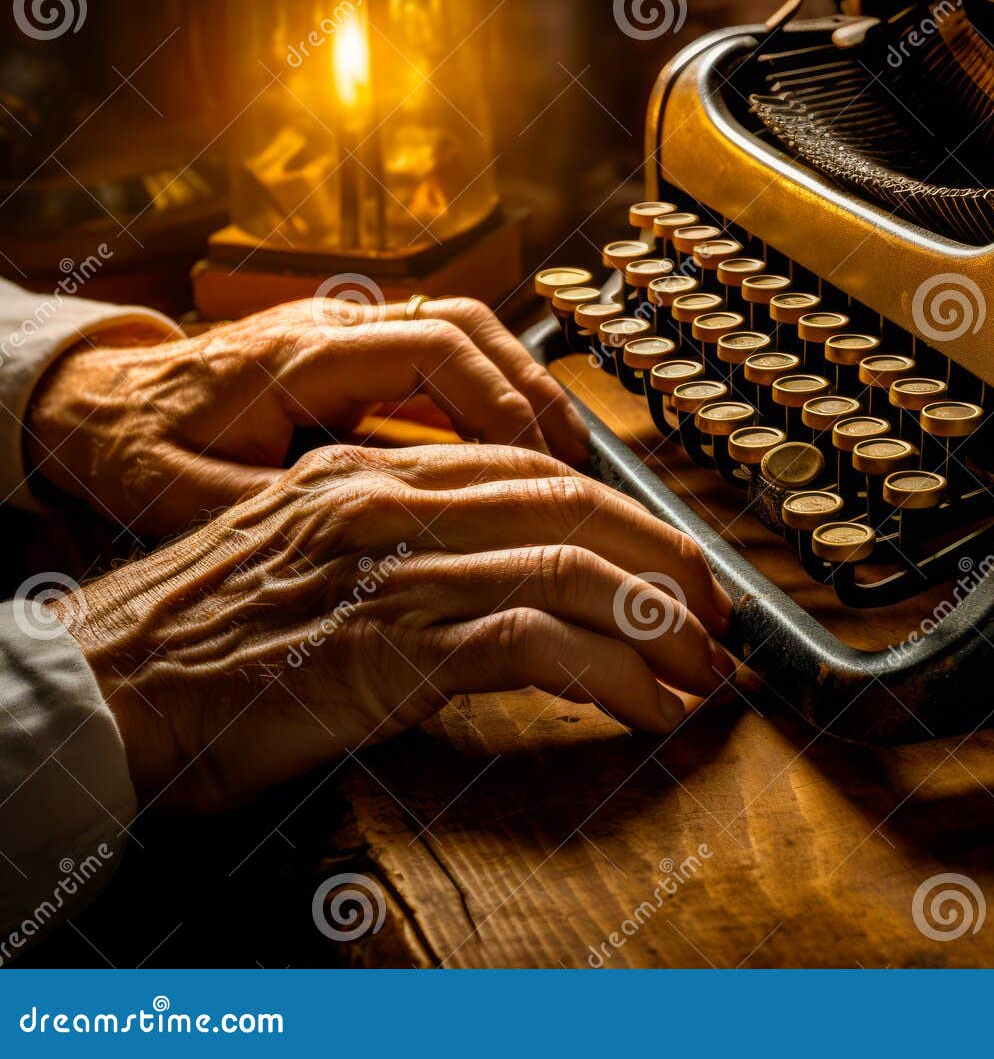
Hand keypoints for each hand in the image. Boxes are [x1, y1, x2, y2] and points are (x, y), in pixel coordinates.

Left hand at [24, 296, 589, 533]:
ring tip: (563, 454)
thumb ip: (265, 509)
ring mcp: (343, 332)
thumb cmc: (130, 445)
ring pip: (462, 330)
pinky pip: (440, 354)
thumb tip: (355, 539)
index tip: (537, 464)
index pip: (430, 349)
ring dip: (519, 385)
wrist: (93, 400)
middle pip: (465, 325)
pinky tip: (512, 451)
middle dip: (531, 388)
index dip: (496, 402)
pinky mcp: (348, 352)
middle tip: (576, 459)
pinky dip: (488, 394)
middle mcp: (330, 327)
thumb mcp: (178, 493)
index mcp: (297, 356)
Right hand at [49, 443, 734, 812]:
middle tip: (713, 614)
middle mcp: (390, 502)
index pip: (532, 467)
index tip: (668, 560)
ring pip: (573, 567)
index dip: (622, 511)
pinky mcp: (392, 650)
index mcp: (370, 474)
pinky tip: (647, 709)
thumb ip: (388, 544)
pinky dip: (614, 677)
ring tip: (699, 671)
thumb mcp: (297, 560)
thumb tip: (481, 574)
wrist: (96, 695)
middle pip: (574, 503)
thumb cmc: (193, 644)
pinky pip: (540, 646)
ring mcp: (394, 570)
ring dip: (658, 624)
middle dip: (664, 560)